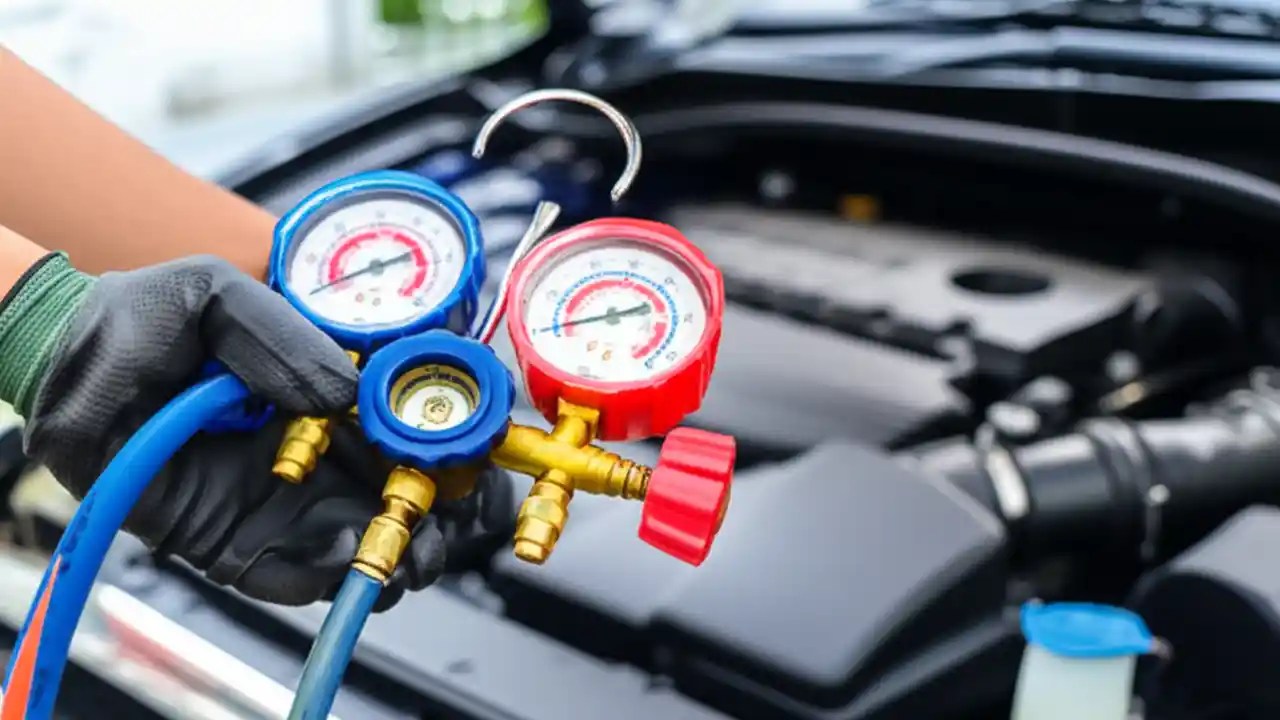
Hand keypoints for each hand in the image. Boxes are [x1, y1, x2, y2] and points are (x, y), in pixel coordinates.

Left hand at [0, 254, 502, 609]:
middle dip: (439, 515)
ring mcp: (277, 501)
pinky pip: (293, 577)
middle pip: (398, 494)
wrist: (65, 361)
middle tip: (458, 524)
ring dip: (397, 553)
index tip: (478, 461)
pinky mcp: (232, 544)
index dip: (452, 448)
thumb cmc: (144, 317)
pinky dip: (329, 578)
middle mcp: (314, 451)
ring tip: (413, 554)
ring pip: (358, 543)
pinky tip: (349, 563)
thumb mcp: (216, 294)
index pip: (408, 427)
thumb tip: (343, 394)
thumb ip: (279, 335)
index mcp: (327, 394)